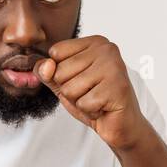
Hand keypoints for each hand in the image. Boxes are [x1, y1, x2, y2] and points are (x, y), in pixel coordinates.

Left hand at [36, 35, 146, 150]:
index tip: (82, 80)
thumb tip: (45, 66)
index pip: (56, 52)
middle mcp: (106, 49)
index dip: (61, 74)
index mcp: (95, 42)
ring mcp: (114, 67)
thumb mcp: (63, 83)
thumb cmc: (94, 101)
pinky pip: (83, 103)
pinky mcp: (117, 88)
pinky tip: (104, 107)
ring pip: (69, 89)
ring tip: (97, 100)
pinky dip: (90, 111)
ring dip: (80, 101)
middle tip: (91, 93)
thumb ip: (47, 72)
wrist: (121, 124)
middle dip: (70, 90)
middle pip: (60, 71)